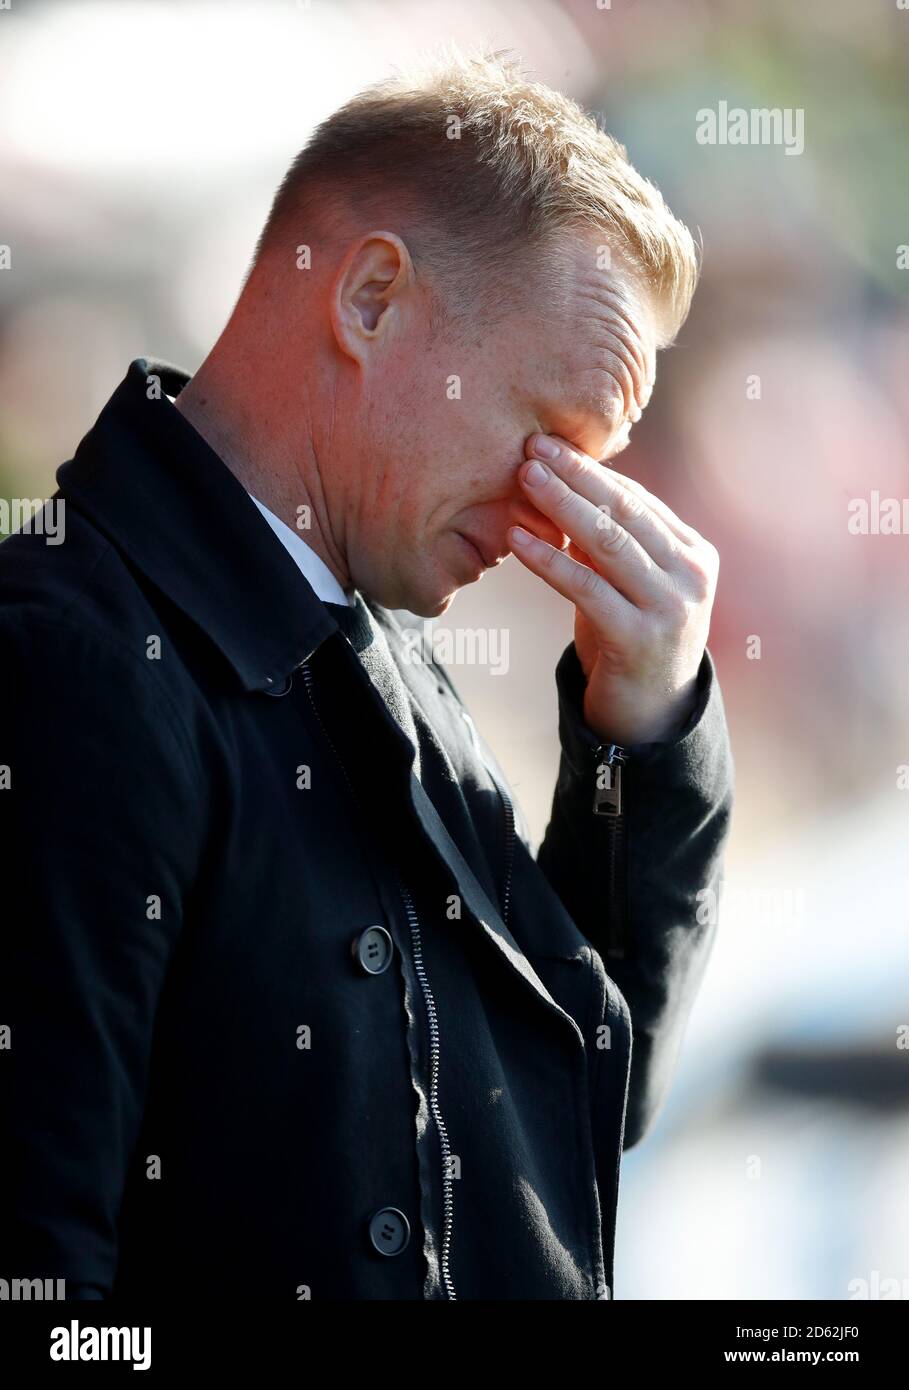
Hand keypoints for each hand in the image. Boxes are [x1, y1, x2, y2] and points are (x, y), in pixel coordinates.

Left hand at [508, 434, 718, 745]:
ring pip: (608, 542)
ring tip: (524, 478)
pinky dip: (548, 560)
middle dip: (576, 475)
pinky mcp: (639, 638)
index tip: (552, 444)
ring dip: (561, 505)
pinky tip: (517, 539)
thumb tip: (563, 482)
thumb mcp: (628, 583)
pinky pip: (585, 587)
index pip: (637, 500)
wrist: (648, 715)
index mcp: (693, 553)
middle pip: (625, 512)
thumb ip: (610, 541)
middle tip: (534, 446)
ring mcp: (670, 607)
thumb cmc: (630, 638)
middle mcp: (691, 575)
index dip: (592, 470)